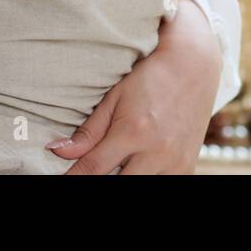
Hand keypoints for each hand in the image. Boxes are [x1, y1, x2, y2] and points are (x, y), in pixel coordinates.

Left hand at [52, 0, 221, 173]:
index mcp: (133, 132)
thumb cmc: (150, 77)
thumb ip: (88, 131)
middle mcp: (156, 152)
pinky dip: (145, 175)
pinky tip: (139, 162)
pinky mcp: (187, 167)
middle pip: (116, 184)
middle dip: (100, 177)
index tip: (63, 179)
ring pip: (138, 185)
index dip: (74, 177)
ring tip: (119, 160)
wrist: (193, 65)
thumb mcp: (115, 98)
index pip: (93, 169)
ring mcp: (175, 163)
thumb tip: (57, 152)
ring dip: (124, 176)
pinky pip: (160, 183)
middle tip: (91, 167)